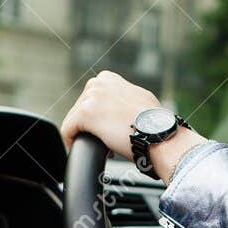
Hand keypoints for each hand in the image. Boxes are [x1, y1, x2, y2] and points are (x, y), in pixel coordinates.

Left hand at [59, 70, 207, 180]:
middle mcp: (99, 83)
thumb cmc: (155, 123)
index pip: (91, 100)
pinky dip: (71, 141)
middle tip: (104, 141)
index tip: (105, 130)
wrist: (159, 134)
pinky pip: (68, 130)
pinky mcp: (85, 113)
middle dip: (89, 126)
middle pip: (81, 108)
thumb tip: (121, 108)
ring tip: (100, 146)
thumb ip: (123, 98)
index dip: (97, 118)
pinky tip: (80, 148)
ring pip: (74, 119)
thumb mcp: (138, 99)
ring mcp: (91, 96)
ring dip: (84, 134)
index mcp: (109, 78)